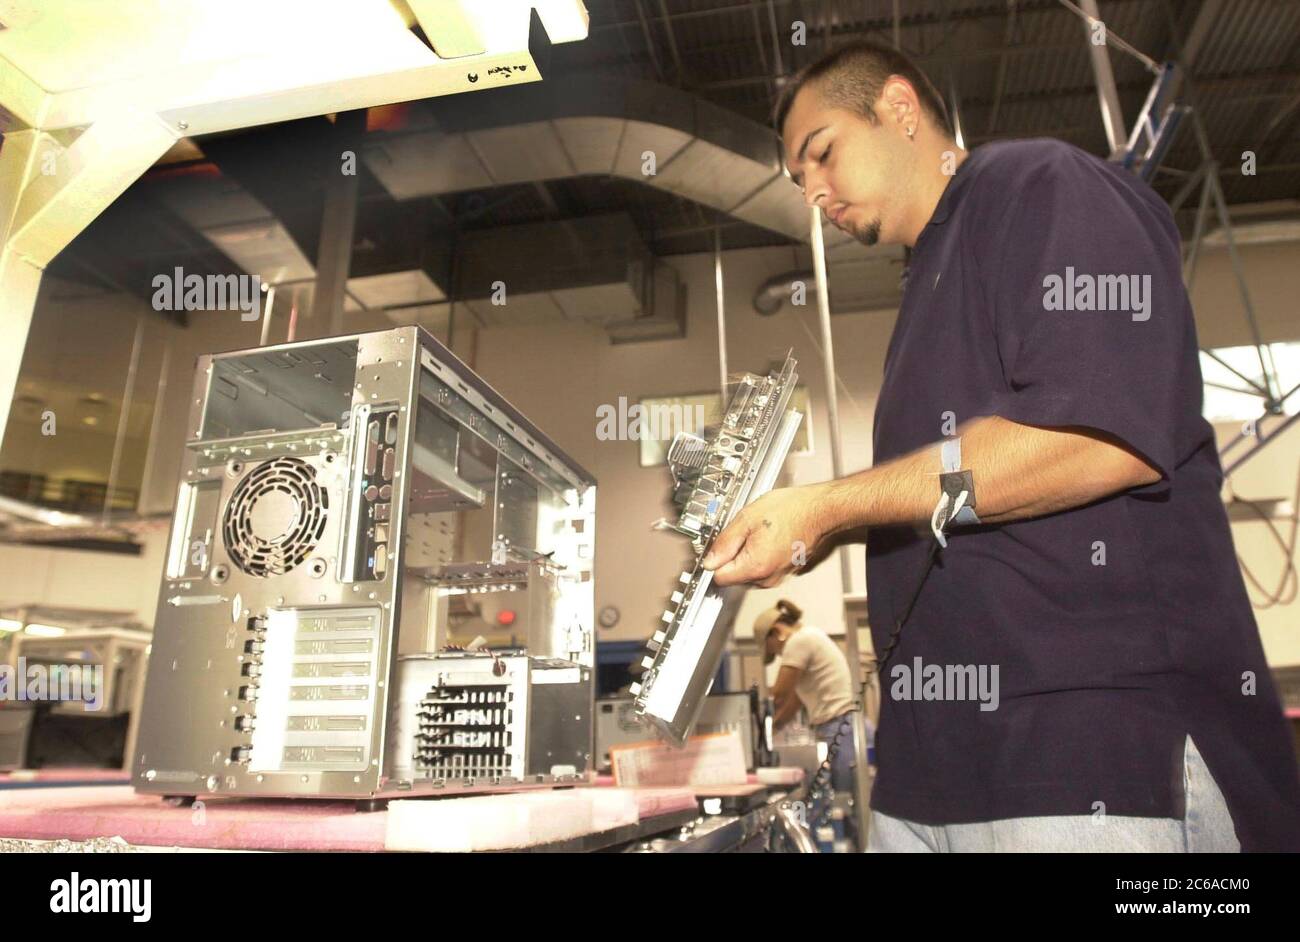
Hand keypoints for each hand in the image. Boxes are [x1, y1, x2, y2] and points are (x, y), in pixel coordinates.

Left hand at [701, 485, 830, 587]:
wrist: (820, 510)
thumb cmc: (791, 510)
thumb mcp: (747, 518)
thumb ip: (724, 542)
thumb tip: (709, 561)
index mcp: (755, 566)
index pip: (719, 578)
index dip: (714, 561)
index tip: (717, 548)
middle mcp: (767, 578)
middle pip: (733, 576)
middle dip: (732, 557)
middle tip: (743, 533)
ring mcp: (778, 576)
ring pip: (748, 572)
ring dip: (747, 555)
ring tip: (758, 532)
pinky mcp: (785, 572)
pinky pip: (762, 568)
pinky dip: (760, 555)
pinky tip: (768, 537)